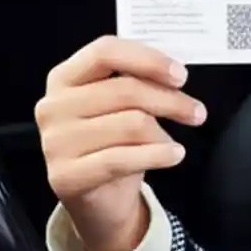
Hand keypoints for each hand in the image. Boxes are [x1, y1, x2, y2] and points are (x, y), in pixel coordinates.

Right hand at [36, 36, 205, 250]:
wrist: (97, 198)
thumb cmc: (111, 142)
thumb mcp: (118, 106)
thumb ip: (136, 80)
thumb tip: (173, 72)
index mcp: (64, 78)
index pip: (105, 52)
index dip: (147, 59)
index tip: (180, 75)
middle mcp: (53, 106)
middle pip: (126, 90)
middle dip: (171, 101)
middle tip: (197, 112)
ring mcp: (56, 142)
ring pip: (131, 124)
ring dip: (163, 134)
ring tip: (171, 143)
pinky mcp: (67, 176)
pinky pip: (124, 158)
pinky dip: (158, 155)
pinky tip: (175, 154)